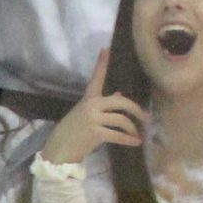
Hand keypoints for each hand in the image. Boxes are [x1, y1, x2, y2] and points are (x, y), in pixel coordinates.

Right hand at [42, 50, 148, 164]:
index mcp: (88, 99)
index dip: (102, 64)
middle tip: (146, 117)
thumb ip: (102, 105)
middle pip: (121, 102)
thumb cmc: (71, 133)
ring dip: (133, 128)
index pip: (96, 78)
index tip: (106, 49)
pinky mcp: (95, 133)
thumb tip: (119, 95)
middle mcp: (91, 105)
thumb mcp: (84, 115)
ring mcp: (92, 118)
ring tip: (138, 133)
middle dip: (136, 110)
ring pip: (122, 120)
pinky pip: (117, 135)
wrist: (57, 153)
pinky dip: (129, 139)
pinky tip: (136, 142)